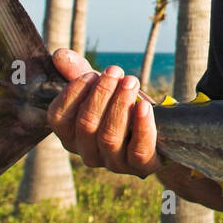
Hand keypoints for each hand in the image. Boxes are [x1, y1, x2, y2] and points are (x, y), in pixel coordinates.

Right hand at [47, 49, 159, 177]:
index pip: (58, 117)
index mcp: (70, 135)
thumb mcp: (103, 90)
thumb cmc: (124, 108)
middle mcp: (88, 153)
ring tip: (131, 81)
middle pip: (86, 124)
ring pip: (109, 137)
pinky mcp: (141, 167)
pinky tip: (144, 106)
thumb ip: (79, 73)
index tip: (91, 73)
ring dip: (120, 104)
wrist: (164, 132)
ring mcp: (114, 163)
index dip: (73, 92)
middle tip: (115, 71)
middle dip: (101, 94)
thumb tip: (59, 55)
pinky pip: (138, 150)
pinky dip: (141, 126)